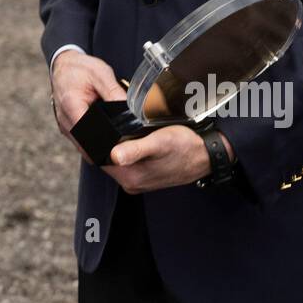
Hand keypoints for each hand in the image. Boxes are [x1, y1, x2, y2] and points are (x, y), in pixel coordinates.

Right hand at [50, 50, 126, 162]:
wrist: (63, 65)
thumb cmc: (80, 68)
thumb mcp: (101, 74)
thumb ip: (114, 92)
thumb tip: (131, 111)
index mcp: (72, 105)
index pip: (89, 135)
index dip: (106, 143)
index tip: (122, 146)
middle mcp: (64, 119)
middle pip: (86, 145)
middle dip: (104, 150)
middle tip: (124, 150)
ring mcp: (63, 125)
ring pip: (82, 146)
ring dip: (97, 149)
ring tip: (118, 146)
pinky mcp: (66, 127)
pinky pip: (80, 141)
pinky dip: (92, 142)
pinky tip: (106, 139)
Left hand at [103, 127, 234, 193]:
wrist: (208, 154)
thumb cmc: (186, 146)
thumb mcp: (160, 143)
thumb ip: (135, 150)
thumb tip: (113, 156)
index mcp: (131, 177)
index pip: (100, 159)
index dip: (95, 141)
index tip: (94, 123)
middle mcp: (132, 183)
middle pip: (107, 160)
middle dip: (105, 142)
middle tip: (106, 120)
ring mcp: (139, 181)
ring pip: (117, 160)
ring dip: (115, 145)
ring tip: (117, 126)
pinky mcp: (147, 176)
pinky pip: (128, 162)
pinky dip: (126, 149)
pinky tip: (131, 137)